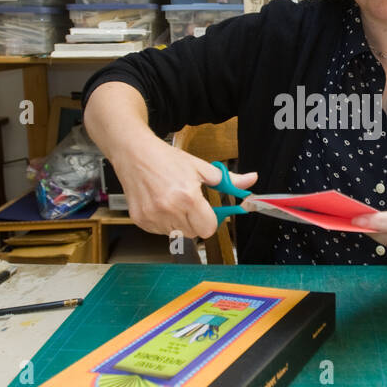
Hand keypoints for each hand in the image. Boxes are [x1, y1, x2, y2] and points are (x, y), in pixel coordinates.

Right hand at [109, 134, 256, 239]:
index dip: (211, 221)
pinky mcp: (140, 220)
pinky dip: (163, 222)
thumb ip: (228, 180)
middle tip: (190, 204)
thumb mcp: (201, 167)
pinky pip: (160, 231)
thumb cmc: (167, 159)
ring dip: (179, 222)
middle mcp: (169, 209)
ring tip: (172, 201)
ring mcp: (152, 216)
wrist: (134, 153)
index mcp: (188, 197)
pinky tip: (160, 204)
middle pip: (193, 233)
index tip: (209, 212)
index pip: (208, 229)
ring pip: (176, 233)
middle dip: (195, 221)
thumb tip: (251, 180)